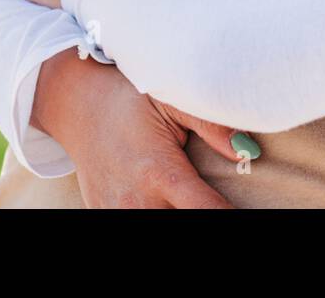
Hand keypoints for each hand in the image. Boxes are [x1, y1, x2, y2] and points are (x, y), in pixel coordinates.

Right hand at [32, 47, 254, 207]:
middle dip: (202, 215)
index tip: (247, 210)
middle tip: (215, 200)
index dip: (229, 214)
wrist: (76, 104)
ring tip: (191, 199)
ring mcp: (116, 212)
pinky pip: (133, 224)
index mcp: (159, 171)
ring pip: (157, 227)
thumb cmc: (129, 98)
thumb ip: (212, 125)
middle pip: (182, 225)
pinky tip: (162, 200)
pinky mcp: (103, 215)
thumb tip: (248, 151)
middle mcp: (136, 200)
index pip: (208, 211)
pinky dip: (155, 213)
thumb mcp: (171, 99)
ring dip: (177, 214)